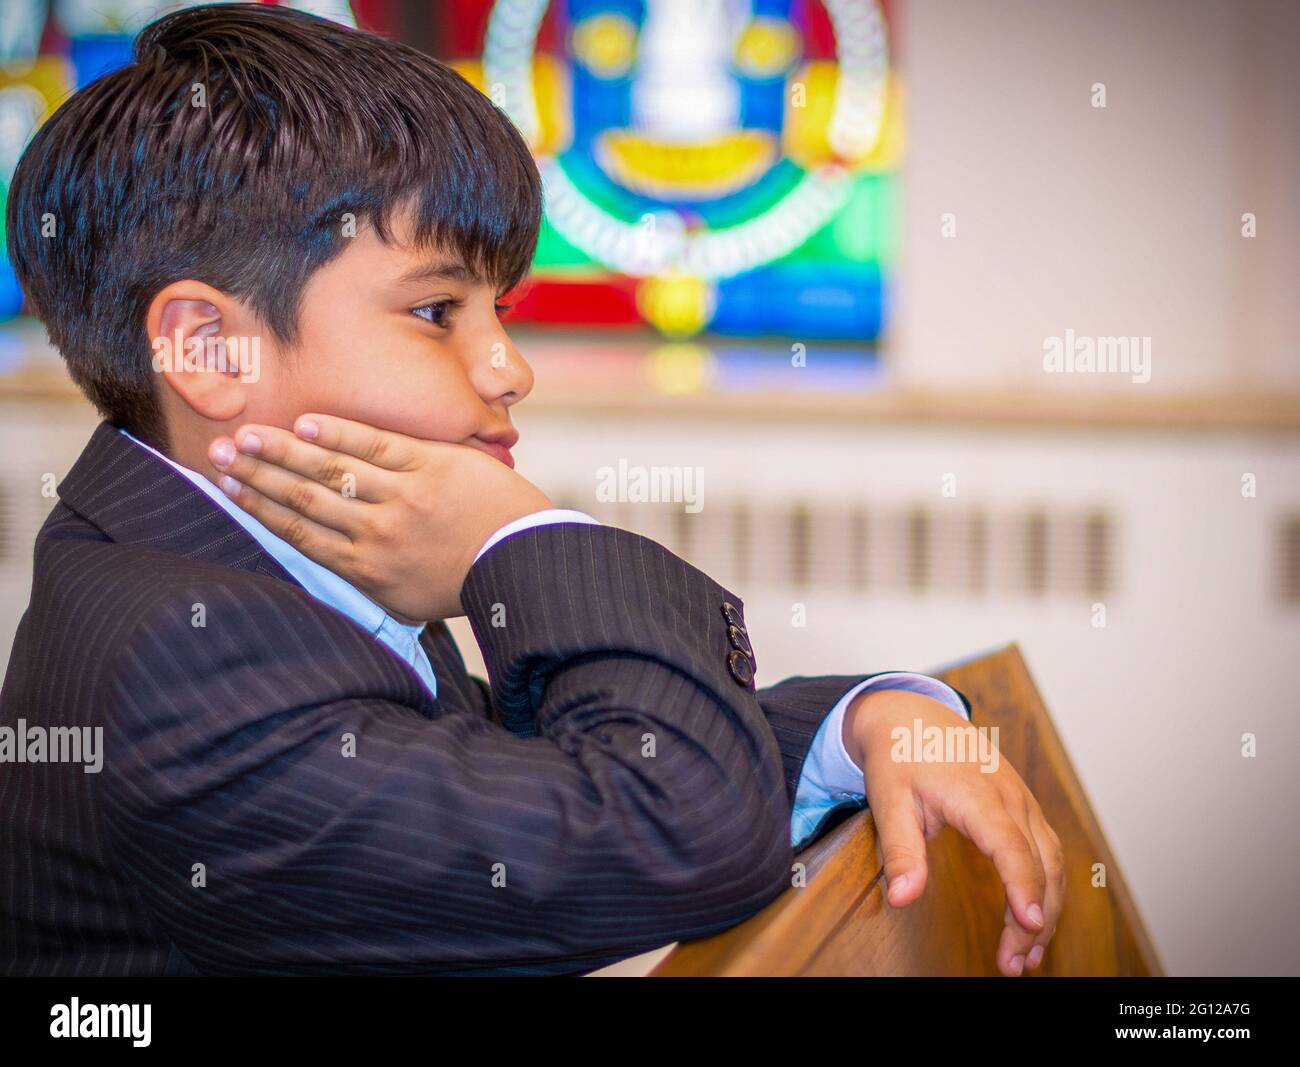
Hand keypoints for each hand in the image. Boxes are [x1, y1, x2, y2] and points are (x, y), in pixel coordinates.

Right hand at [207, 413, 553, 620]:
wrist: (521, 561)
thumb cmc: (464, 582)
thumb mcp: (408, 601)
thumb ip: (366, 582)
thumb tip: (328, 570)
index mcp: (366, 568)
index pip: (299, 532)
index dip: (257, 508)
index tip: (226, 489)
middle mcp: (375, 533)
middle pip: (302, 498)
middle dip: (255, 474)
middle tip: (216, 453)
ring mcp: (402, 497)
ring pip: (330, 471)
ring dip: (281, 451)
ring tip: (244, 434)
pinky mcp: (430, 465)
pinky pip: (375, 445)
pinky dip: (337, 434)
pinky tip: (303, 424)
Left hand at [845, 689, 1065, 976]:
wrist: (912, 714)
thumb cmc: (899, 756)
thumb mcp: (888, 800)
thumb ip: (900, 850)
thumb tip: (902, 898)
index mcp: (978, 794)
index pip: (1011, 846)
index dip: (1023, 886)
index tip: (1029, 924)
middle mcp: (1010, 797)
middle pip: (1041, 862)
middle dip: (1035, 917)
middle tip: (1013, 964)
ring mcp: (1022, 801)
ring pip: (1052, 861)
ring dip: (1046, 909)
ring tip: (1025, 957)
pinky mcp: (1023, 808)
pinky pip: (1046, 852)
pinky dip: (1045, 888)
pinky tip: (1032, 922)